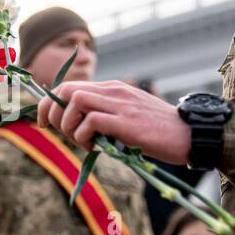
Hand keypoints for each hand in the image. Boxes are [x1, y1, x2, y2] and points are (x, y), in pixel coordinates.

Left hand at [36, 80, 192, 164]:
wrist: (190, 134)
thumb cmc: (158, 131)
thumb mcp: (126, 116)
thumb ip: (104, 116)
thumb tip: (78, 128)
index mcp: (111, 88)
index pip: (67, 86)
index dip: (47, 104)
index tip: (44, 123)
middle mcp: (112, 91)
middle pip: (64, 91)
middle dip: (51, 114)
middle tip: (61, 134)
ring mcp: (119, 105)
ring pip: (74, 103)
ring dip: (68, 126)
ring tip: (82, 143)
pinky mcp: (126, 123)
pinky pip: (91, 122)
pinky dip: (84, 137)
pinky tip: (96, 148)